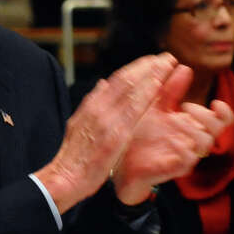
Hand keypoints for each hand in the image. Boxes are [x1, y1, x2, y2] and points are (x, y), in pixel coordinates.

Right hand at [34, 53, 179, 212]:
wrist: (65, 177)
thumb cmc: (74, 156)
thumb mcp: (78, 124)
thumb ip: (92, 104)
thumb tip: (101, 83)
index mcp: (90, 105)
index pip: (116, 80)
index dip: (136, 68)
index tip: (151, 61)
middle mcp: (98, 108)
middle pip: (125, 80)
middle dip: (147, 66)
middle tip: (165, 57)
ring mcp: (106, 120)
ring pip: (131, 89)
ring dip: (151, 74)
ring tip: (168, 63)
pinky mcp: (115, 134)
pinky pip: (134, 109)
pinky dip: (147, 93)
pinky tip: (159, 83)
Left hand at [111, 63, 233, 202]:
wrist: (118, 158)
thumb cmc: (138, 131)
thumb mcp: (153, 104)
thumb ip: (168, 88)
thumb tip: (183, 65)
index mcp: (191, 122)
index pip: (222, 118)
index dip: (225, 111)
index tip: (215, 101)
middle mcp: (192, 138)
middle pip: (220, 128)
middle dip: (208, 115)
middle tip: (186, 105)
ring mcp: (185, 153)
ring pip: (206, 143)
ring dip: (194, 128)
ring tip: (177, 119)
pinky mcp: (173, 167)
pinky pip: (187, 160)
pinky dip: (181, 147)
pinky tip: (169, 138)